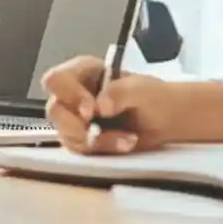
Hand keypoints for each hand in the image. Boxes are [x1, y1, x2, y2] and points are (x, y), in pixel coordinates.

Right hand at [42, 55, 189, 154]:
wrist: (167, 119)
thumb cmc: (154, 96)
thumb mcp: (143, 89)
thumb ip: (121, 92)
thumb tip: (101, 105)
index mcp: (83, 73)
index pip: (57, 80)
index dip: (68, 95)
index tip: (90, 111)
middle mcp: (74, 95)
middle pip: (55, 110)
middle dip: (78, 126)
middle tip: (100, 132)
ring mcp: (76, 119)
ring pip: (66, 135)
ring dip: (97, 141)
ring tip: (127, 139)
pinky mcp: (83, 139)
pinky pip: (81, 150)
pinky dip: (104, 150)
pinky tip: (126, 144)